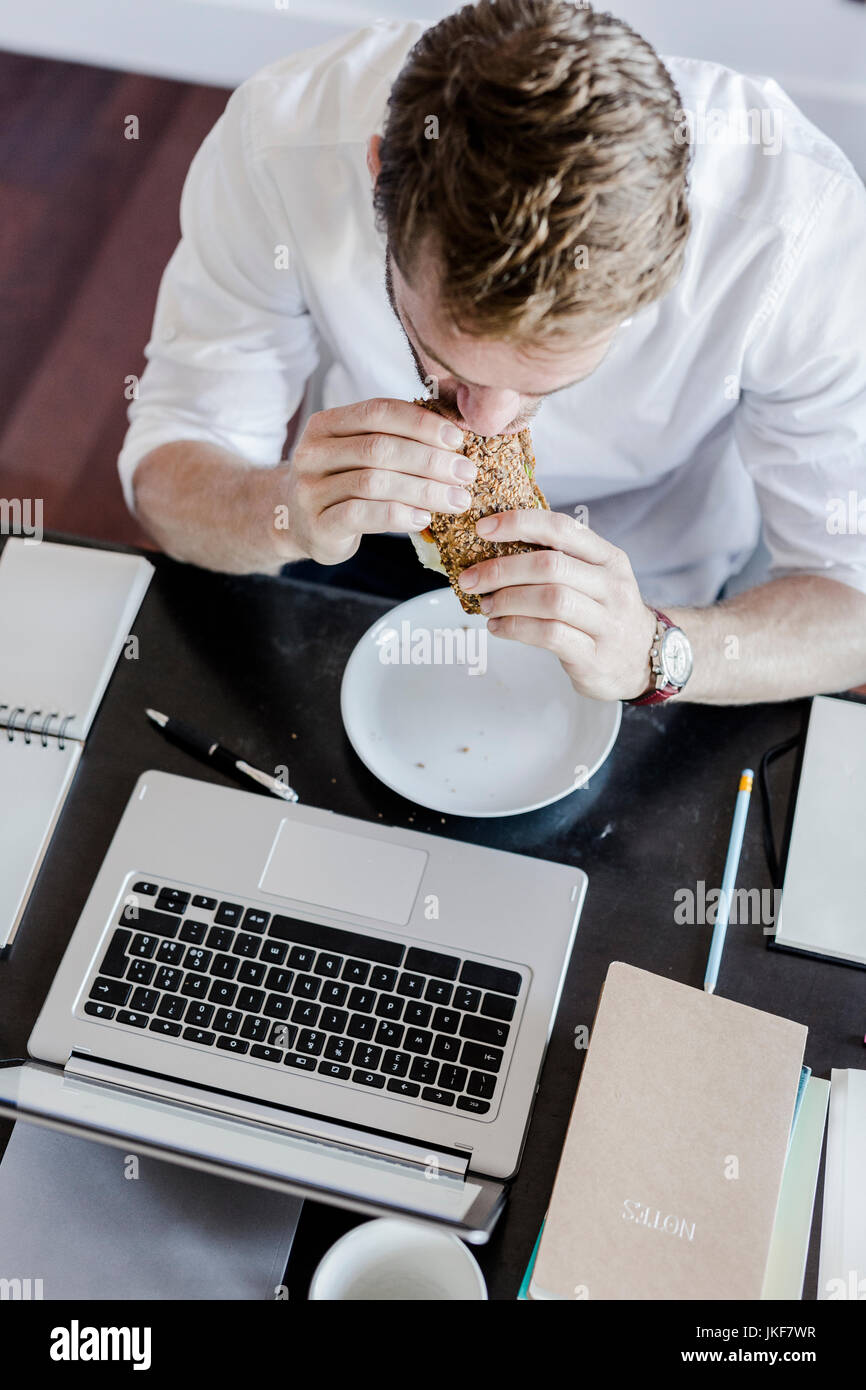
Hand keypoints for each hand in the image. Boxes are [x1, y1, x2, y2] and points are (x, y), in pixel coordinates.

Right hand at [278, 398, 474, 563]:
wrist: (297, 523)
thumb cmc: (343, 484)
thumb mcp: (360, 453)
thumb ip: (395, 437)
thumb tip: (457, 431)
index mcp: (326, 424)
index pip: (378, 411)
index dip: (421, 423)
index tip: (458, 439)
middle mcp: (312, 453)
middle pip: (379, 448)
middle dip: (430, 460)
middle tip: (466, 473)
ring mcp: (310, 490)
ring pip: (374, 482)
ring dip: (423, 490)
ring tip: (457, 500)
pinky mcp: (318, 525)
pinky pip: (362, 515)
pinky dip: (399, 516)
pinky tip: (424, 519)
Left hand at [458, 509, 656, 701]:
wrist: (643, 660)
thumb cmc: (605, 614)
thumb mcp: (596, 579)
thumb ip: (559, 560)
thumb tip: (495, 547)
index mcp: (609, 558)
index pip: (562, 529)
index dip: (519, 523)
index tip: (483, 529)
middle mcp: (612, 586)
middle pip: (550, 566)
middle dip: (501, 570)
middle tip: (471, 579)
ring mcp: (607, 623)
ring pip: (549, 601)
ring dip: (507, 601)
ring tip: (485, 605)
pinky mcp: (594, 656)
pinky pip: (548, 635)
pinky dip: (515, 628)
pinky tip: (498, 627)